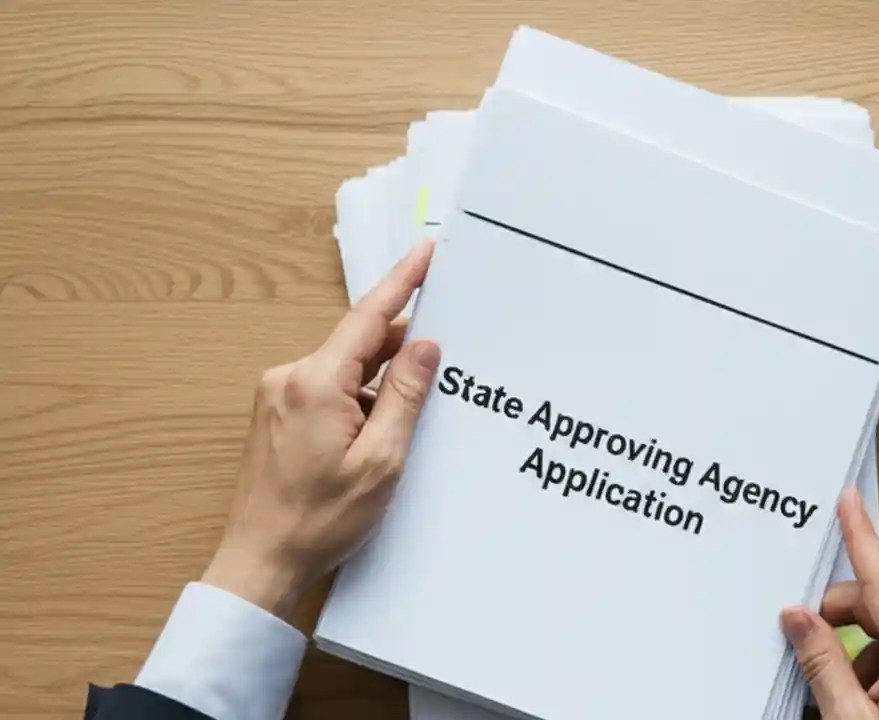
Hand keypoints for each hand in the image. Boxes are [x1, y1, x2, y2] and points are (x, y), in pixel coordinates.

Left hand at [201, 240, 440, 617]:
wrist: (259, 562)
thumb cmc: (318, 520)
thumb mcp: (381, 460)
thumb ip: (405, 395)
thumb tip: (425, 345)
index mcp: (316, 383)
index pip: (369, 317)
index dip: (402, 281)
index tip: (425, 251)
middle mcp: (289, 378)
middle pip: (360, 344)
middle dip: (400, 354)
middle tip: (440, 372)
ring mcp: (277, 395)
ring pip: (345, 370)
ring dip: (377, 388)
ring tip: (398, 433)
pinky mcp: (275, 414)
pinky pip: (327, 390)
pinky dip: (356, 402)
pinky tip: (372, 438)